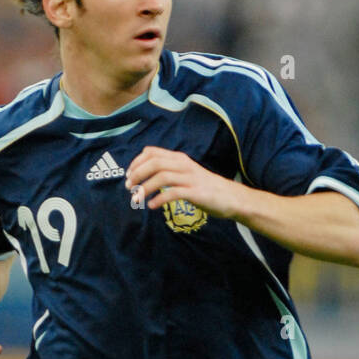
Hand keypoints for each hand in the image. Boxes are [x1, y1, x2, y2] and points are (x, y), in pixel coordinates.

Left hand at [125, 146, 239, 218]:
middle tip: (129, 188)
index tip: (129, 175)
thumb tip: (145, 174)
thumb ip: (169, 170)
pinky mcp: (195, 192)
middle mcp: (183, 165)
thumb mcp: (185, 173)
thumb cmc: (203, 187)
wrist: (229, 197)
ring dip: (145, 188)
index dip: (136, 162)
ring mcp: (190, 178)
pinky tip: (152, 206)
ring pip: (162, 177)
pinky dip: (160, 199)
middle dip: (137, 174)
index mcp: (179, 158)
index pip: (152, 152)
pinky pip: (173, 193)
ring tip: (137, 199)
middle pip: (154, 163)